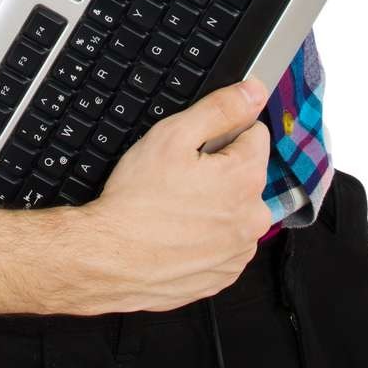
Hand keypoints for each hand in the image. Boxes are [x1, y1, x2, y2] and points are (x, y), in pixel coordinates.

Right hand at [58, 78, 274, 315]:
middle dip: (221, 169)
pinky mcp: (224, 276)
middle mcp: (253, 218)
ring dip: (216, 204)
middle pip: (247, 173)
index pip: (255, 133)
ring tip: (176, 206)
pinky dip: (208, 236)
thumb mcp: (173, 135)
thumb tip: (254, 91)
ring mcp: (240, 252)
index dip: (222, 132)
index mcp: (246, 178)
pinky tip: (179, 232)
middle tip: (180, 176)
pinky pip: (225, 243)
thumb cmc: (138, 201)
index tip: (197, 146)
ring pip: (236, 210)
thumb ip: (221, 109)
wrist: (111, 260)